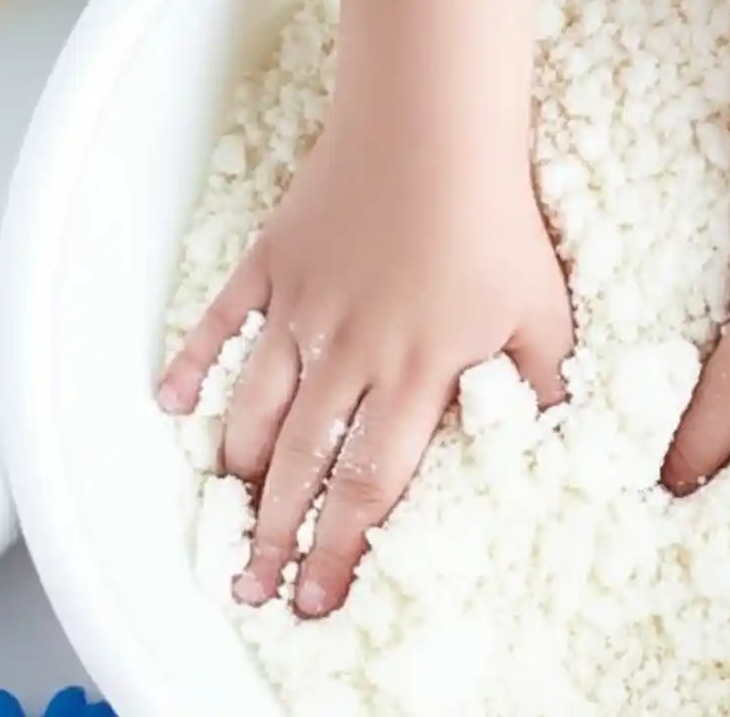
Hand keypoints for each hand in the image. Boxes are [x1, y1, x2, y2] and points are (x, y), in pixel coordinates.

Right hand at [158, 118, 572, 617]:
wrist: (434, 133)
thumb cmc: (494, 224)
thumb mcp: (543, 312)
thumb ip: (545, 384)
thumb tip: (560, 438)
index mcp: (416, 374)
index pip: (370, 484)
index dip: (342, 548)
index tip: (319, 596)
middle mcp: (349, 355)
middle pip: (303, 462)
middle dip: (278, 532)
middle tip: (255, 584)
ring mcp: (303, 310)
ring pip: (256, 406)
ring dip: (241, 466)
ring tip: (232, 511)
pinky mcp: (273, 265)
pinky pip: (222, 321)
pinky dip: (192, 362)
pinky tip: (168, 401)